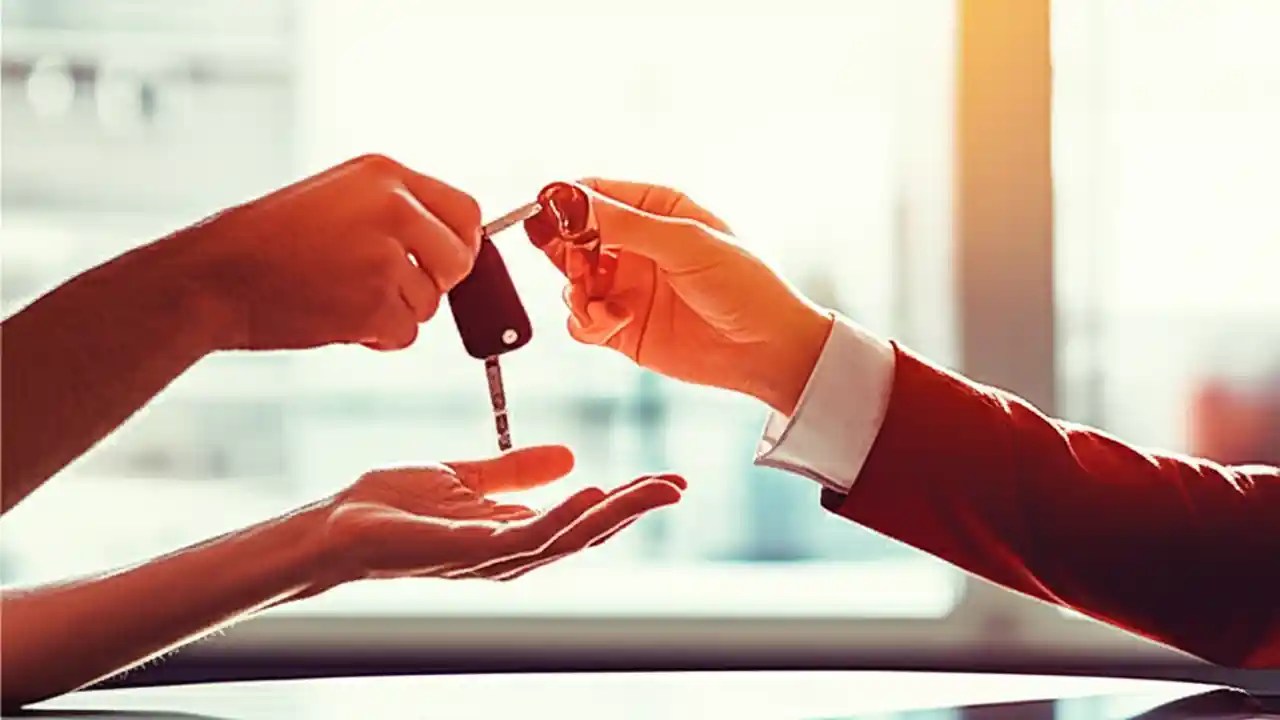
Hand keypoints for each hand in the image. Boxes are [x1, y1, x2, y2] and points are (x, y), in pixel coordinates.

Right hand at [176, 154, 482, 350]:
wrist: (214, 277)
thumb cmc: (266, 244)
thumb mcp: (336, 200)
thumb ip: (394, 213)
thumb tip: (450, 246)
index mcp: (385, 174)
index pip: (465, 211)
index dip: (461, 243)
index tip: (445, 262)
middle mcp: (394, 208)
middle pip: (458, 261)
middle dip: (433, 284)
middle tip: (390, 289)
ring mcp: (386, 256)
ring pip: (429, 303)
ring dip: (394, 312)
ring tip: (341, 296)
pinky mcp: (375, 303)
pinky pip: (405, 334)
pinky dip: (377, 338)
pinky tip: (337, 319)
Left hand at [318, 445, 684, 583]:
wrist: (338, 524)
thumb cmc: (391, 506)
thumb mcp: (466, 475)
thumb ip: (516, 470)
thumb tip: (570, 455)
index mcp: (514, 534)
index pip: (583, 518)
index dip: (627, 499)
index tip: (666, 479)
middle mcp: (511, 554)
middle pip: (587, 533)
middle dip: (636, 508)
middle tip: (678, 485)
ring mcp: (492, 558)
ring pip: (568, 538)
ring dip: (615, 514)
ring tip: (652, 488)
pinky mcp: (469, 553)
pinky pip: (527, 537)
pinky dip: (564, 516)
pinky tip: (592, 493)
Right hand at [526, 179, 832, 415]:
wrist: (768, 350)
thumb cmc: (746, 286)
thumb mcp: (687, 244)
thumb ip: (627, 225)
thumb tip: (574, 203)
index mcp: (658, 210)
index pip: (595, 194)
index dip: (568, 203)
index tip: (549, 216)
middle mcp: (637, 245)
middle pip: (574, 237)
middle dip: (565, 250)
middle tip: (574, 264)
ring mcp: (627, 286)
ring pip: (571, 280)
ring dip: (574, 289)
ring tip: (595, 299)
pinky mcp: (622, 326)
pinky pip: (582, 320)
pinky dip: (587, 321)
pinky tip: (614, 322)